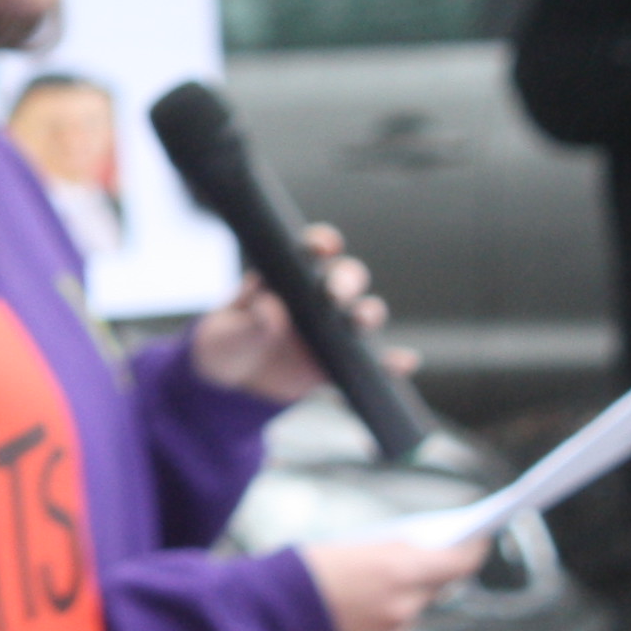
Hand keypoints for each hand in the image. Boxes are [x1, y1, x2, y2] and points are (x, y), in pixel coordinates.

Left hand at [189, 223, 409, 403]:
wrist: (230, 387)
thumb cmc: (227, 344)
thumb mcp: (227, 334)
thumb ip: (248, 322)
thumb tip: (270, 309)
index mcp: (289, 276)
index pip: (312, 251)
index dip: (322, 243)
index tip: (323, 247)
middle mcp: (318, 298)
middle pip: (347, 279)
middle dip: (347, 280)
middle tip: (334, 293)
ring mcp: (333, 331)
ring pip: (362, 315)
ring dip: (367, 314)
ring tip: (359, 321)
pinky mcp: (339, 364)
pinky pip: (370, 363)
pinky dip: (390, 362)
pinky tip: (403, 362)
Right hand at [300, 532, 485, 630]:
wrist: (262, 618)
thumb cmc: (296, 573)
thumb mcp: (347, 548)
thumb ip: (388, 554)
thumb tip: (415, 555)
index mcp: (397, 571)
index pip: (457, 562)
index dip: (472, 551)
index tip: (479, 541)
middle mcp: (402, 608)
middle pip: (433, 588)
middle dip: (425, 575)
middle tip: (416, 562)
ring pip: (407, 614)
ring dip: (394, 603)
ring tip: (357, 593)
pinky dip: (375, 627)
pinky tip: (346, 617)